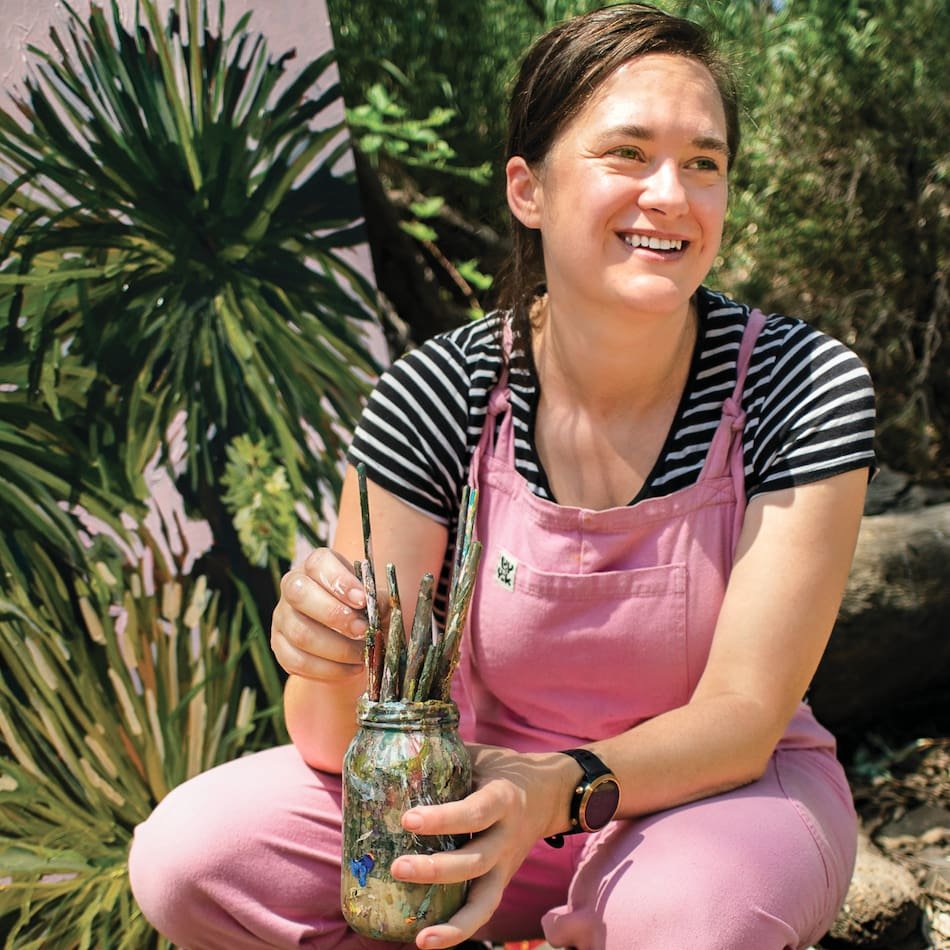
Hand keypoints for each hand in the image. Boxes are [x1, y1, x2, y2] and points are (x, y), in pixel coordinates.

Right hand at [271, 548, 368, 682]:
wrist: (350, 638)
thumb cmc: (364, 610)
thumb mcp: (375, 600)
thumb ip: (378, 600)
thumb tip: (376, 605)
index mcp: (316, 566)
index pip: (319, 563)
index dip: (340, 580)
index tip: (363, 600)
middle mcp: (293, 586)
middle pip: (300, 594)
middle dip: (334, 615)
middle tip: (362, 630)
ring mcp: (282, 617)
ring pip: (299, 633)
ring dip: (336, 648)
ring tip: (361, 654)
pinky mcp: (279, 646)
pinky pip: (297, 661)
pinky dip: (328, 670)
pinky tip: (350, 668)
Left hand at [390, 745, 575, 948]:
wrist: (549, 792)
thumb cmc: (500, 769)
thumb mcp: (478, 755)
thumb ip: (443, 755)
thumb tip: (393, 746)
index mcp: (503, 798)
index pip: (475, 812)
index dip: (443, 819)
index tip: (409, 820)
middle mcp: (508, 836)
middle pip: (476, 861)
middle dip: (436, 870)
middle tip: (397, 867)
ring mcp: (507, 864)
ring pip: (484, 898)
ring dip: (451, 918)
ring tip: (416, 933)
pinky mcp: (501, 881)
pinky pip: (482, 911)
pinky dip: (458, 930)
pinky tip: (426, 942)